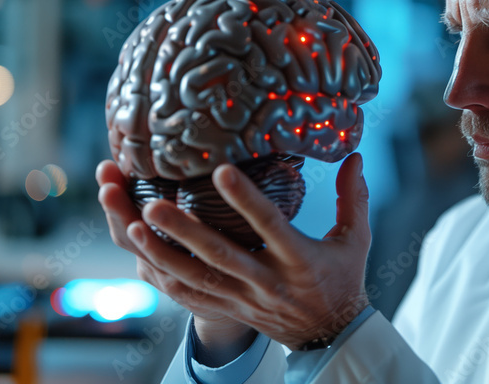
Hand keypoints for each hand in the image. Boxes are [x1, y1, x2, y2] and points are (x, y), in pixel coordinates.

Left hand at [96, 153, 371, 353]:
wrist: (328, 333)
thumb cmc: (342, 278)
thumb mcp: (356, 240)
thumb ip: (353, 197)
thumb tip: (356, 156)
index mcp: (300, 260)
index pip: (270, 226)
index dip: (246, 199)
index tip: (221, 171)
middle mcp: (268, 282)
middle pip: (220, 256)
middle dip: (184, 231)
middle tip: (152, 204)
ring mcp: (244, 299)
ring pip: (195, 278)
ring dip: (162, 252)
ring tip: (132, 225)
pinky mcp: (228, 308)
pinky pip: (188, 295)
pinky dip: (162, 274)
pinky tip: (139, 251)